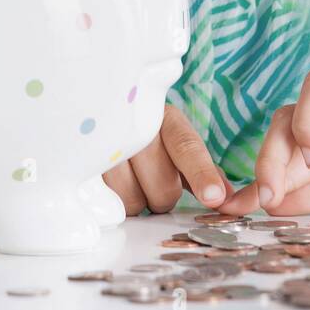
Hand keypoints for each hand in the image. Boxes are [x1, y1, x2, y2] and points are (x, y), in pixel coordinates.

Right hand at [103, 104, 231, 214]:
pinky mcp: (82, 163)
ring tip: (130, 179)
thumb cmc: (143, 132)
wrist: (97, 106)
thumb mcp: (173, 139)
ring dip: (136, 201)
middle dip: (163, 196)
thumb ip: (201, 169)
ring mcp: (105, 145)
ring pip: (133, 201)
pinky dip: (112, 201)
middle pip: (163, 188)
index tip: (215, 196)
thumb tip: (227, 197)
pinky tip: (110, 182)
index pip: (187, 147)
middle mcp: (135, 126)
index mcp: (165, 118)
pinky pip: (106, 202)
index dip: (201, 174)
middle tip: (153, 180)